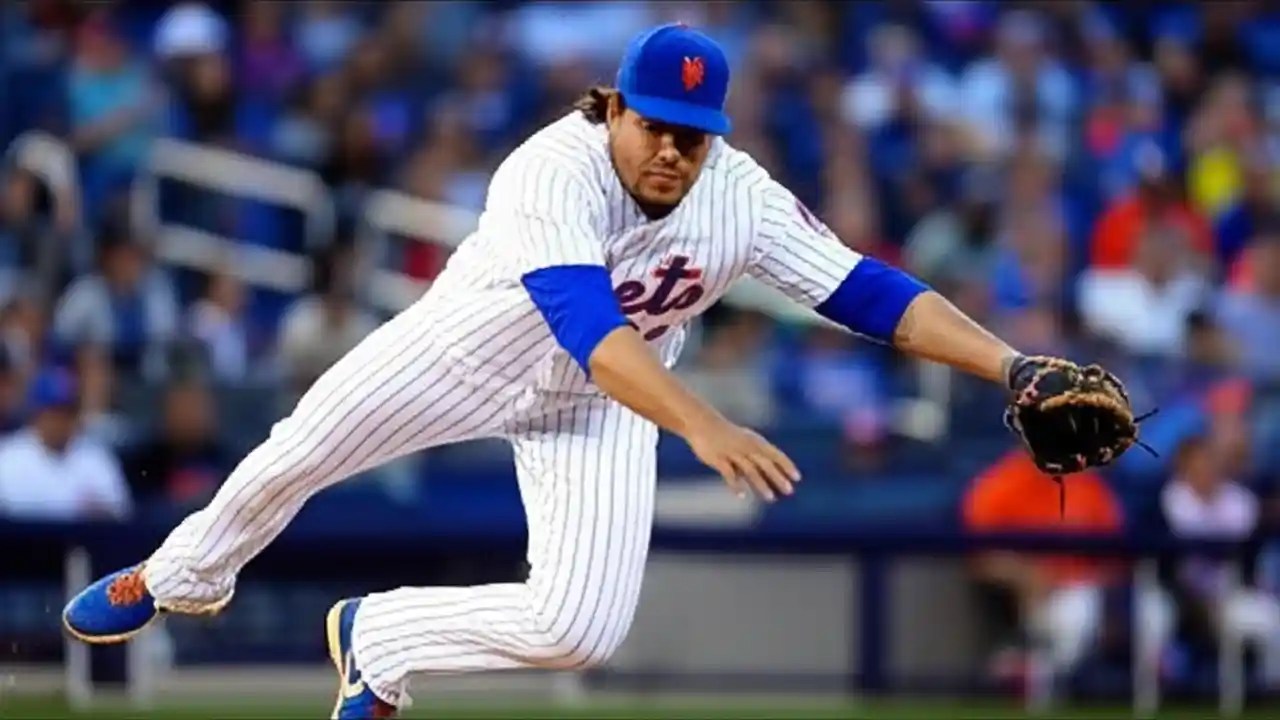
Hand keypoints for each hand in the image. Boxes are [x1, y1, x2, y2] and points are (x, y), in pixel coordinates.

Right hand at [684, 416, 800, 501]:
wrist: (702, 423)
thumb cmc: (725, 434)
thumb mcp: (742, 441)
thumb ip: (753, 458)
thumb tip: (762, 476)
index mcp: (754, 441)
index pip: (775, 454)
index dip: (786, 465)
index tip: (798, 477)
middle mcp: (746, 446)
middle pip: (765, 464)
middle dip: (778, 477)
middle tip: (789, 491)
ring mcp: (732, 453)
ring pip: (750, 470)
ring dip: (762, 485)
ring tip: (771, 498)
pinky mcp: (719, 459)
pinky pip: (729, 474)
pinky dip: (736, 484)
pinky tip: (742, 495)